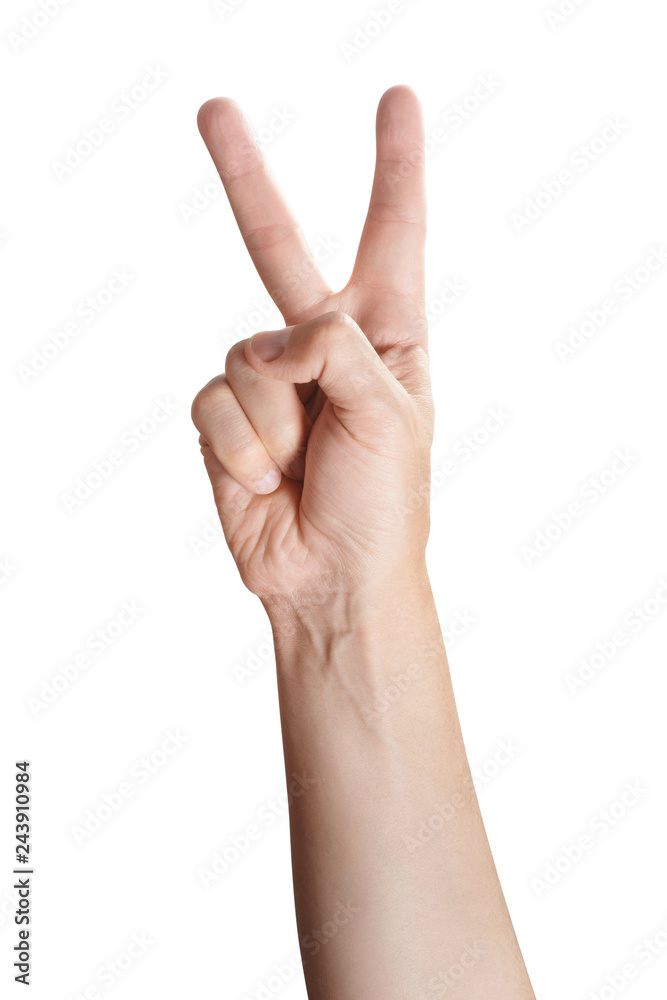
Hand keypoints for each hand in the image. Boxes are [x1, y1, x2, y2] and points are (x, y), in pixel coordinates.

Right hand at [192, 87, 433, 610]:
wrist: (333, 579)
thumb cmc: (383, 503)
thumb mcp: (391, 414)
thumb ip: (336, 347)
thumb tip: (271, 341)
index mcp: (386, 334)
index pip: (392, 231)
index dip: (395, 167)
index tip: (396, 104)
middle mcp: (323, 345)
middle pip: (275, 244)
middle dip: (245, 178)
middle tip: (212, 110)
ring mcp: (269, 380)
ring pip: (245, 352)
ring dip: (275, 420)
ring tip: (301, 464)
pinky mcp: (226, 417)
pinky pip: (213, 399)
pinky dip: (242, 443)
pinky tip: (267, 476)